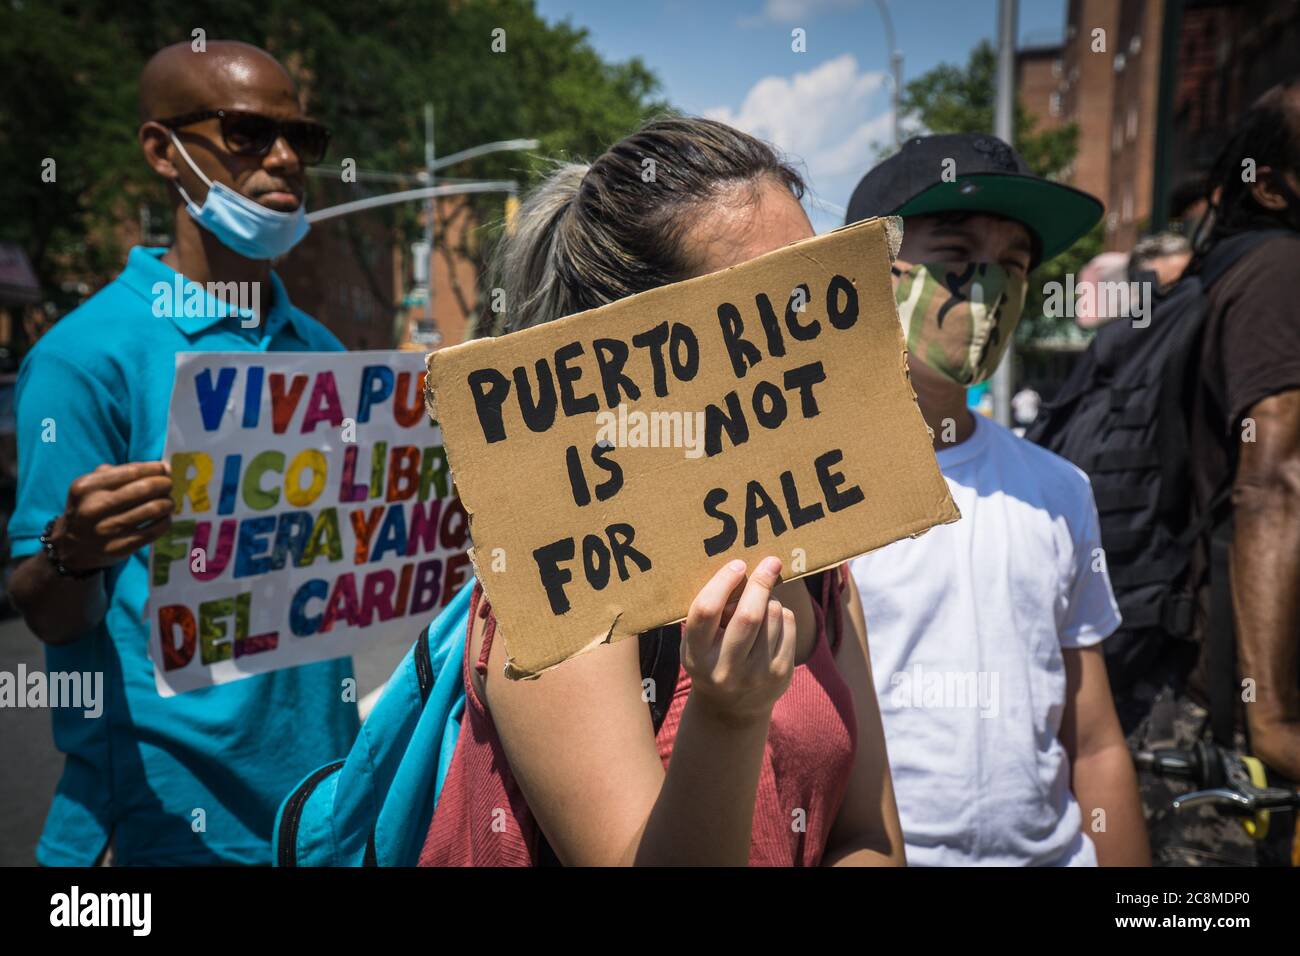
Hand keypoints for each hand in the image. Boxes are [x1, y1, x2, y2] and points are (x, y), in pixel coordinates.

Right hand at [50, 462, 174, 572]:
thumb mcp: (90, 487)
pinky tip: (164, 518)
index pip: (131, 472)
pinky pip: (154, 531)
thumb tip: (162, 468)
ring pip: (153, 509)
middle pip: (145, 489)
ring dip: (168, 503)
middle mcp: (95, 508)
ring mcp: (107, 530)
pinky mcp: (120, 548)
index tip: (165, 468)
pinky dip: (165, 521)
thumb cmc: (89, 508)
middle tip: (169, 485)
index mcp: (86, 487)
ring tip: (168, 502)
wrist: (71, 547)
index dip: (154, 468)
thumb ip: (120, 472)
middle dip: (164, 484)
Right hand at [681, 556, 796, 723]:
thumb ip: (710, 611)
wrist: (731, 708)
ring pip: (773, 615)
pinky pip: (788, 625)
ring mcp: (756, 674)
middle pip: (748, 614)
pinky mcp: (780, 674)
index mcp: (696, 656)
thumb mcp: (698, 641)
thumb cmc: (711, 658)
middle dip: (761, 582)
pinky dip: (782, 614)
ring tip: (761, 604)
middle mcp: (725, 669)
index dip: (723, 582)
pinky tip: (772, 622)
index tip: (737, 564)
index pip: (707, 610)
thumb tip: (740, 568)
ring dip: (770, 599)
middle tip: (769, 562)